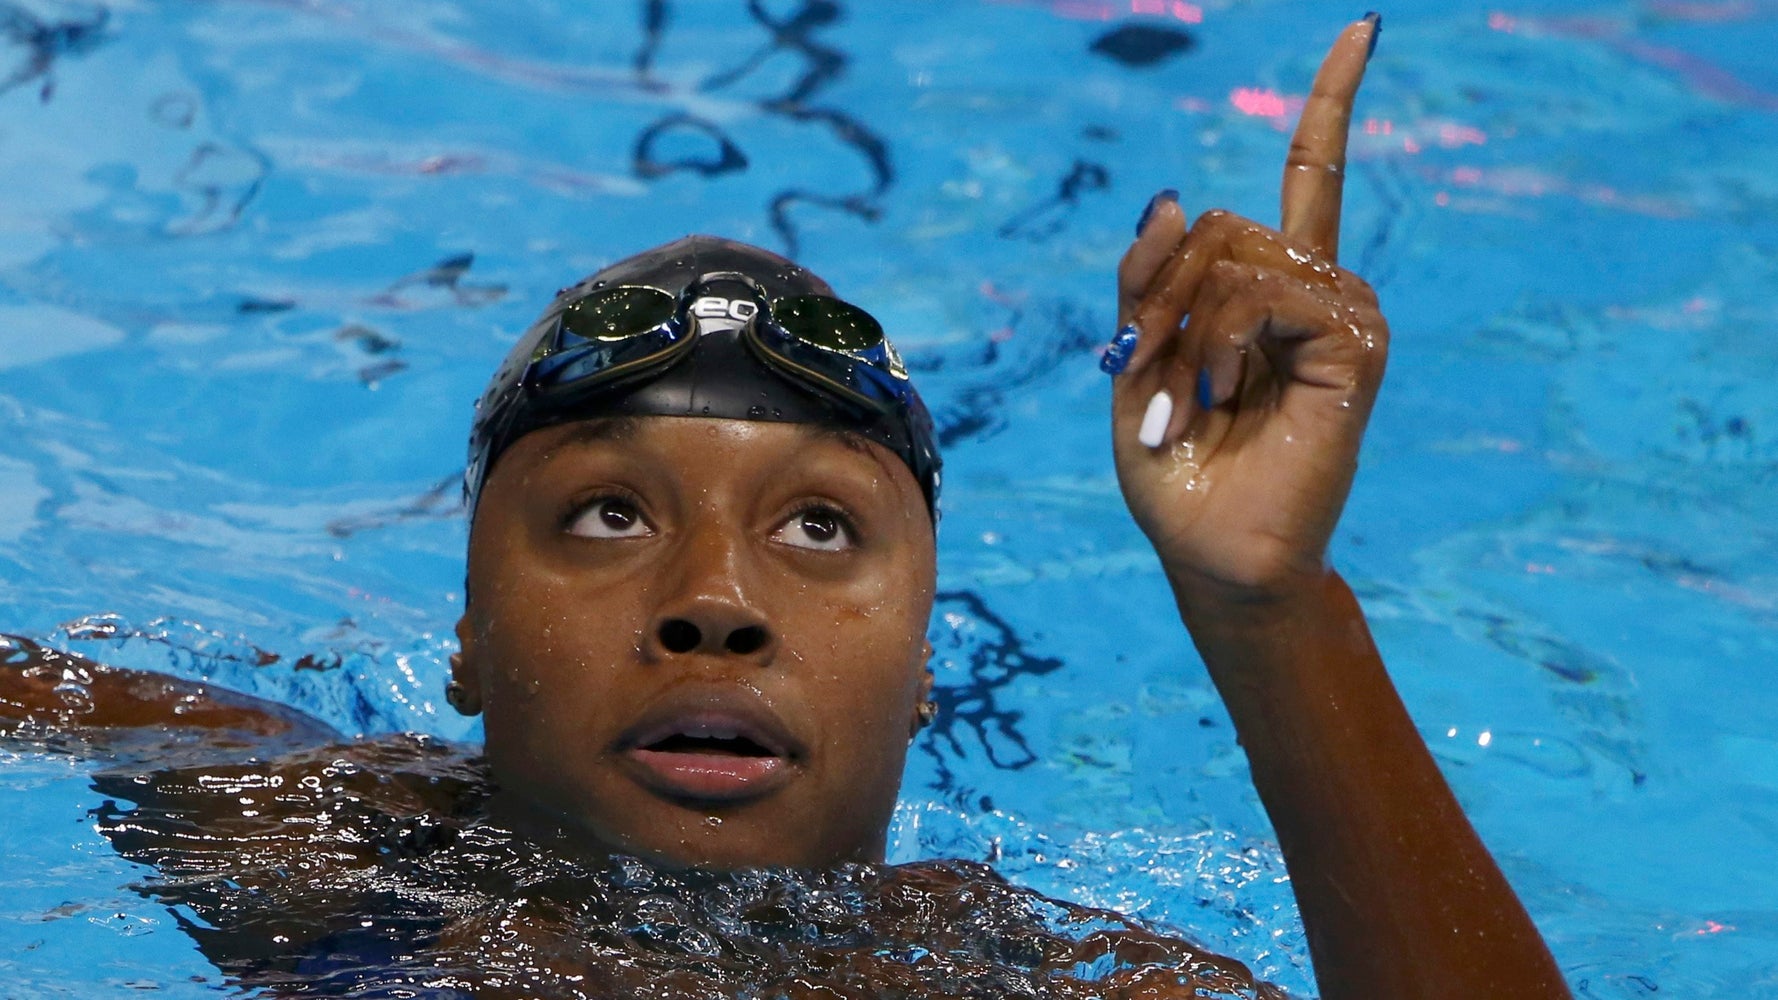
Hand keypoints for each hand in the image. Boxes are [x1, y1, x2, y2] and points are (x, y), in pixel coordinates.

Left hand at [1110, 16, 1386, 604]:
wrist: (1211, 552)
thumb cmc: (1175, 466)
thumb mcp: (1136, 357)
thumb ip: (1148, 278)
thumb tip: (1176, 191)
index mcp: (1268, 287)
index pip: (1308, 174)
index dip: (1332, 102)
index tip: (1365, 28)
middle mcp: (1316, 286)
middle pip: (1220, 222)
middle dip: (1161, 296)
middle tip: (1150, 374)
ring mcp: (1341, 313)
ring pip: (1236, 256)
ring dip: (1185, 331)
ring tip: (1192, 402)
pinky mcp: (1356, 345)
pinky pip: (1268, 292)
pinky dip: (1223, 342)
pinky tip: (1227, 394)